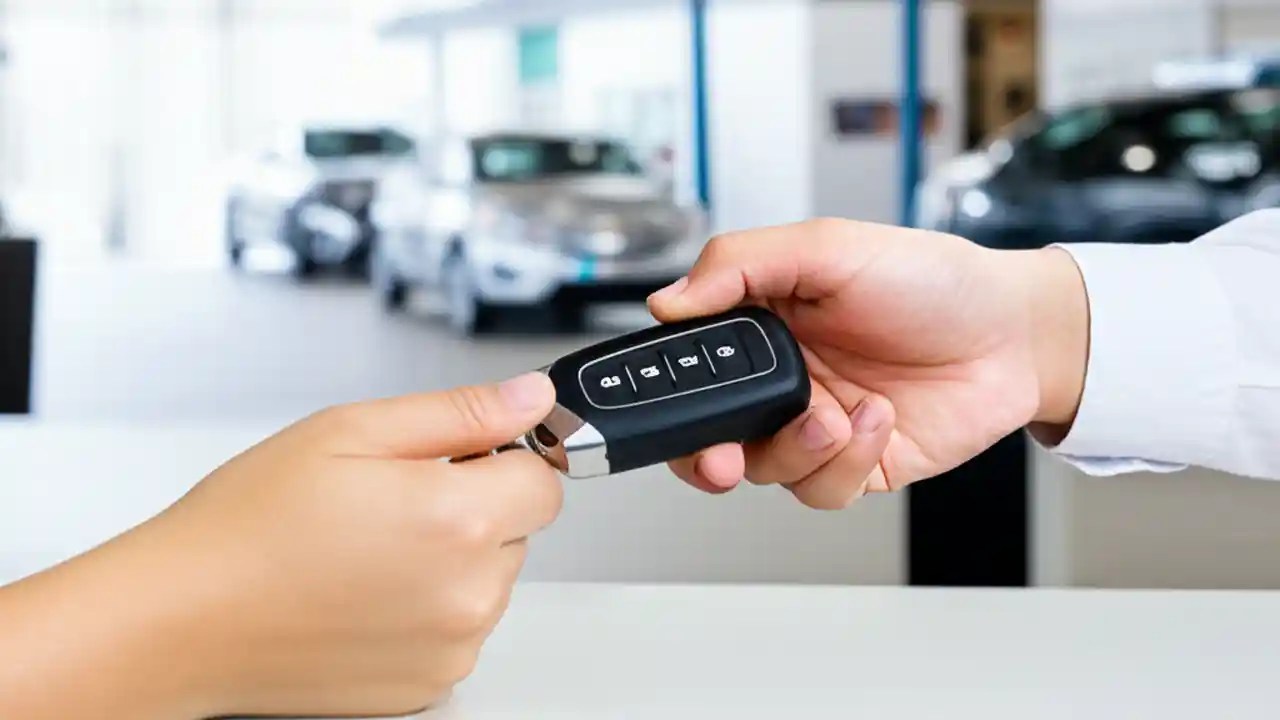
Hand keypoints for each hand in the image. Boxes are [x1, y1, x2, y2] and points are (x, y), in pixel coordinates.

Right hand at [0, 374, 561, 718]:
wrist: (183, 619)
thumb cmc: (249, 526)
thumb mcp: (353, 431)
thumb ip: (460, 411)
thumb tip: (531, 397)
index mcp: (460, 519)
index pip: (545, 480)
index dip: (501, 459)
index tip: (459, 458)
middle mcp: (469, 592)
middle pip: (517, 531)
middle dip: (472, 507)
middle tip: (389, 503)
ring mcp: (452, 646)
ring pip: (489, 581)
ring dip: (451, 561)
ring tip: (366, 550)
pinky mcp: (429, 684)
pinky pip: (458, 630)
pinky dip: (427, 611)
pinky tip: (364, 593)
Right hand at [649, 219, 1088, 509]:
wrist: (1017, 333)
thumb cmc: (933, 280)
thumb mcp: (829, 247)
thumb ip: (741, 264)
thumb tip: (667, 300)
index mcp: (764, 326)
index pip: (694, 368)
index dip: (671, 396)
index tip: (670, 406)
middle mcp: (784, 381)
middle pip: (711, 437)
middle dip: (706, 457)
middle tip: (719, 455)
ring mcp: (818, 427)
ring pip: (765, 470)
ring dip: (797, 449)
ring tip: (838, 415)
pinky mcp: (858, 466)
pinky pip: (822, 489)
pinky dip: (847, 460)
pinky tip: (878, 419)